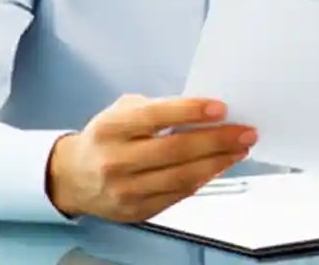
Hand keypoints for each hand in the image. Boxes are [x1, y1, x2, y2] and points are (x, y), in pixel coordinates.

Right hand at [46, 94, 256, 221]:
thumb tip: (205, 113)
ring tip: (240, 149)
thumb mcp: (122, 112)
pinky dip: (204, 179)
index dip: (191, 111)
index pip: (156, 116)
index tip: (221, 108)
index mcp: (111, 128)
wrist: (73, 177)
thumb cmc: (107, 137)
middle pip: (176, 150)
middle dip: (217, 140)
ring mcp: (125, 189)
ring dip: (218, 162)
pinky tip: (219, 166)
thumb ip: (158, 110)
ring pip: (182, 176)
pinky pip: (178, 194)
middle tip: (245, 132)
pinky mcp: (136, 210)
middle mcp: (116, 160)